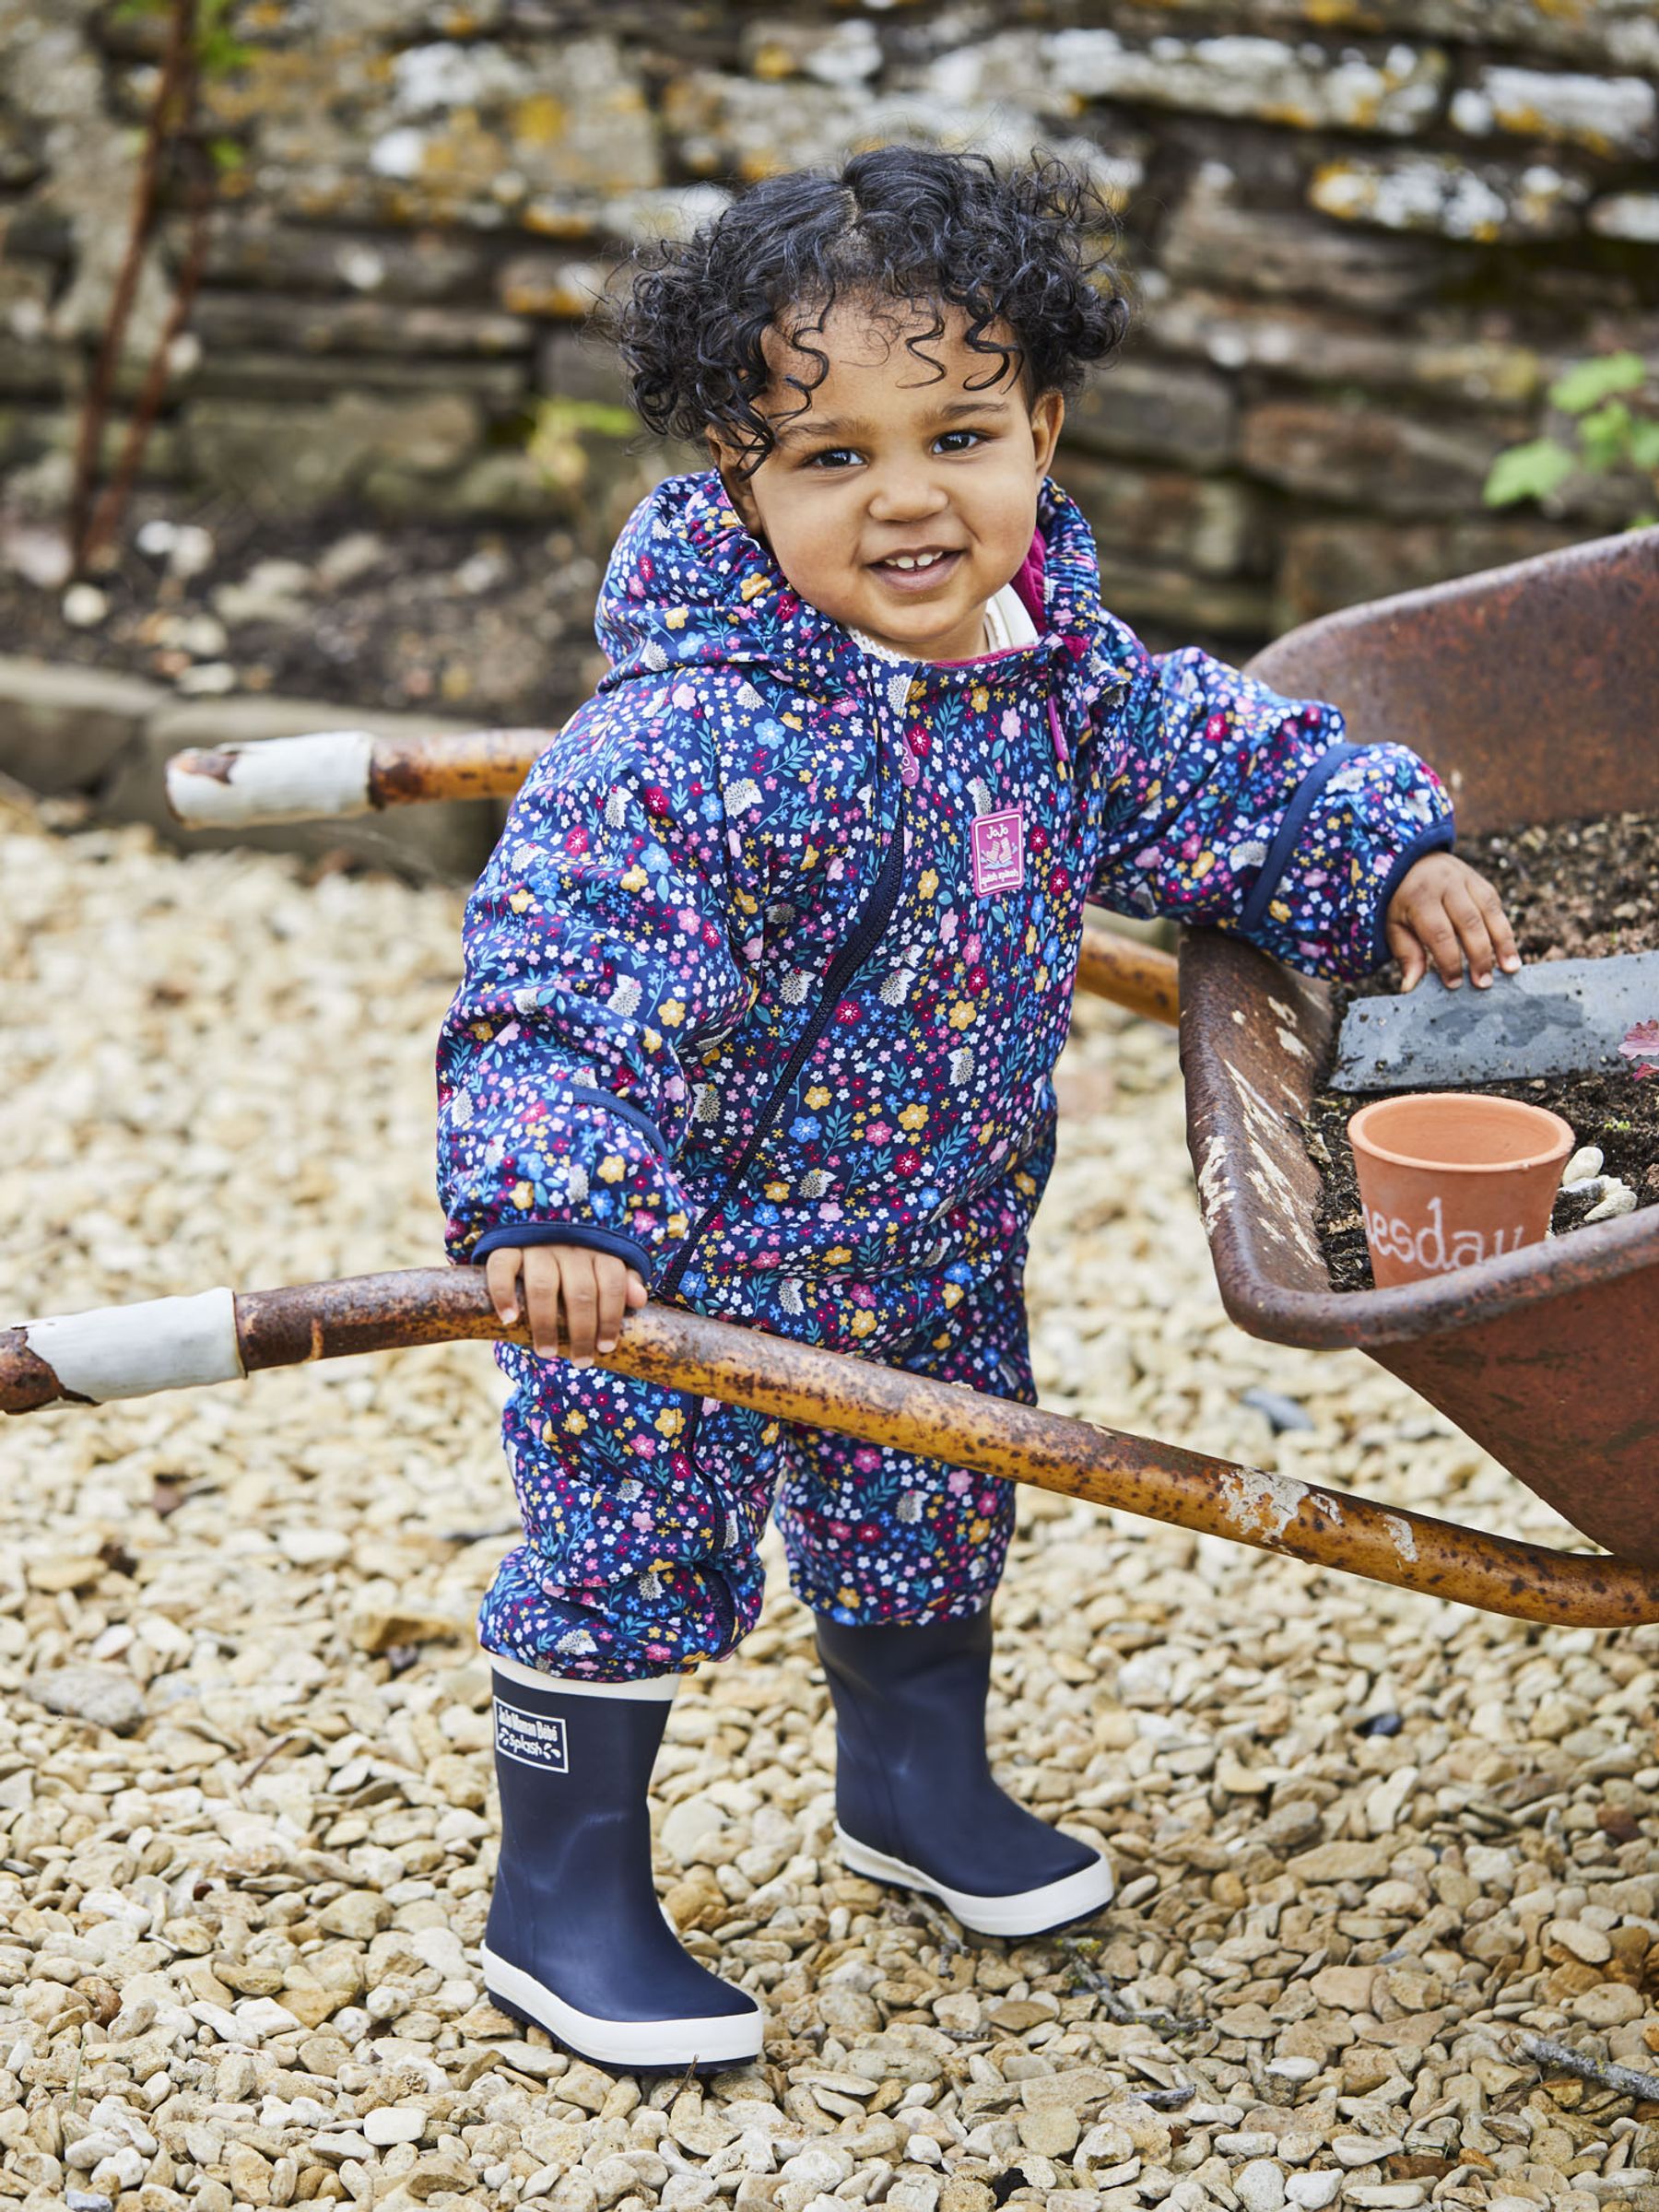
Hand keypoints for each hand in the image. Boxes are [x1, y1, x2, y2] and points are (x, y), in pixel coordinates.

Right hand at [485, 1244, 647, 1364]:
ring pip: (543, 1286)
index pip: (613, 1282)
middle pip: (580, 1291)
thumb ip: (623, 1284)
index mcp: (597, 1251)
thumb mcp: (601, 1271)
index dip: (611, 1317)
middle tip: (581, 1362)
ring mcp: (537, 1246)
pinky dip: (504, 1295)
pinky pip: (503, 1268)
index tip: (606, 1347)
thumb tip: (640, 1300)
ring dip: (545, 1324)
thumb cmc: (574, 1268)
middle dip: (582, 1331)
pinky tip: (510, 1320)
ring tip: (547, 1353)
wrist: (531, 1240)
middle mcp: (569, 1245)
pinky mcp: (506, 1248)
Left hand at [1385, 850, 1520, 991]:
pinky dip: (1503, 928)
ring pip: (1490, 912)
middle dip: (1480, 955)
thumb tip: (1410, 987)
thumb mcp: (1393, 925)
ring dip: (1503, 942)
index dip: (1449, 961)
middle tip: (1484, 983)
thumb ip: (1406, 954)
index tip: (1455, 984)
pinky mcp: (1480, 880)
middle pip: (1469, 923)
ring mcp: (1465, 879)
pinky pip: (1495, 905)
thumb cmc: (1399, 901)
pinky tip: (1508, 950)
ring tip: (1510, 968)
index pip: (1439, 933)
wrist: (1409, 860)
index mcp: (1419, 897)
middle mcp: (1445, 885)